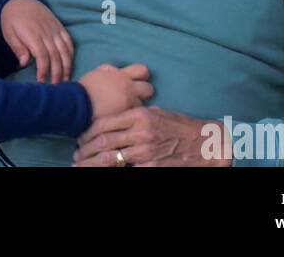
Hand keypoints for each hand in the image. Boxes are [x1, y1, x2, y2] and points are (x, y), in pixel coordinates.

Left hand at [0, 0, 72, 83]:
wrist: (21, 0)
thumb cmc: (12, 20)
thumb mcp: (9, 33)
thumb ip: (17, 47)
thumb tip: (24, 63)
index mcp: (32, 34)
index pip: (42, 56)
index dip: (43, 70)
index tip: (41, 82)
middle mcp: (46, 32)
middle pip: (56, 55)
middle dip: (57, 73)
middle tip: (55, 87)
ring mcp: (55, 29)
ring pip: (65, 50)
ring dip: (67, 66)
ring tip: (65, 80)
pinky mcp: (60, 27)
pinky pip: (69, 41)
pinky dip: (71, 54)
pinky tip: (70, 64)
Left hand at [73, 107, 231, 166]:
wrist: (206, 144)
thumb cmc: (182, 126)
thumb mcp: (158, 113)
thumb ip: (136, 115)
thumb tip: (116, 119)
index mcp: (139, 115)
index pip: (104, 123)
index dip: (87, 132)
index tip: (80, 138)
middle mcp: (140, 132)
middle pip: (103, 141)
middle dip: (86, 149)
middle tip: (77, 155)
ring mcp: (145, 151)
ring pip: (111, 157)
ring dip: (94, 162)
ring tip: (84, 165)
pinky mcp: (151, 166)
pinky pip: (127, 169)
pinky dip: (114, 169)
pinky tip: (105, 169)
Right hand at [78, 63, 153, 119]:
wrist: (77, 105)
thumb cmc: (84, 89)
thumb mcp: (97, 73)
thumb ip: (110, 70)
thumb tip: (117, 70)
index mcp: (122, 75)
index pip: (143, 70)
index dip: (142, 76)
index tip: (137, 81)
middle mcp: (128, 88)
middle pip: (149, 89)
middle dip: (143, 93)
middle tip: (134, 97)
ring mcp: (128, 103)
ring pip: (142, 104)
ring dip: (136, 106)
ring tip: (126, 109)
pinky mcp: (126, 116)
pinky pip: (134, 116)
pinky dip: (130, 116)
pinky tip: (122, 117)